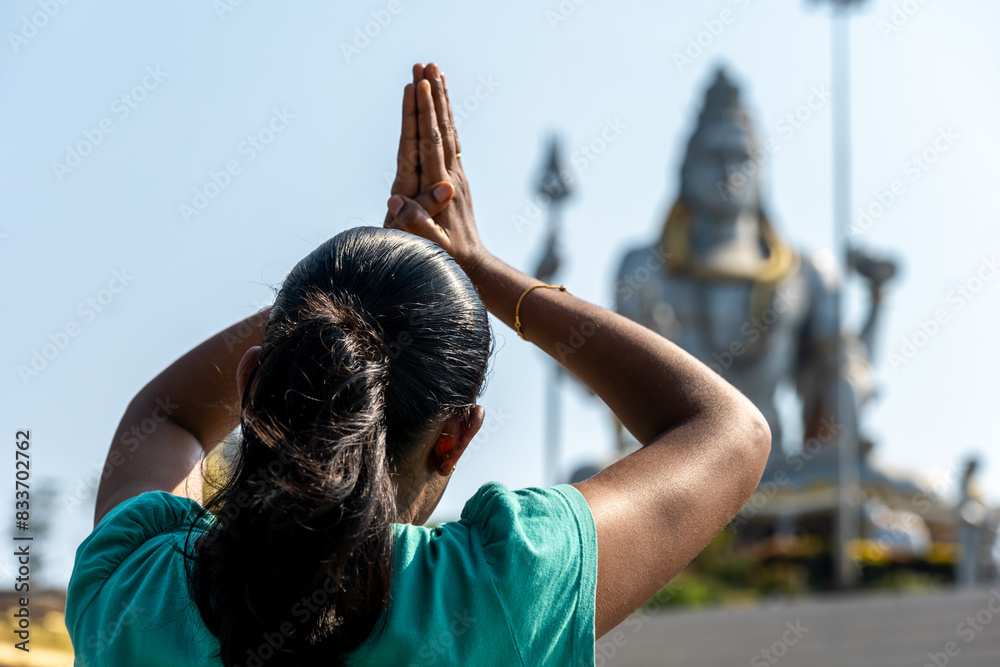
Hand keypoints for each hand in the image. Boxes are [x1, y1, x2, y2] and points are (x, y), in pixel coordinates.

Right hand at [384, 63, 487, 275]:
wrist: (474, 265)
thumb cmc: (448, 258)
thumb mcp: (431, 245)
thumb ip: (416, 223)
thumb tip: (396, 201)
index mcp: (439, 188)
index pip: (429, 143)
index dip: (423, 114)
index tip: (419, 86)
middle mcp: (449, 176)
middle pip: (440, 129)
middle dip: (432, 96)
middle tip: (425, 64)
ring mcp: (454, 176)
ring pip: (447, 131)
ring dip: (441, 101)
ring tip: (435, 71)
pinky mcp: (455, 180)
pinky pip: (450, 142)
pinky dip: (444, 120)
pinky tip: (441, 107)